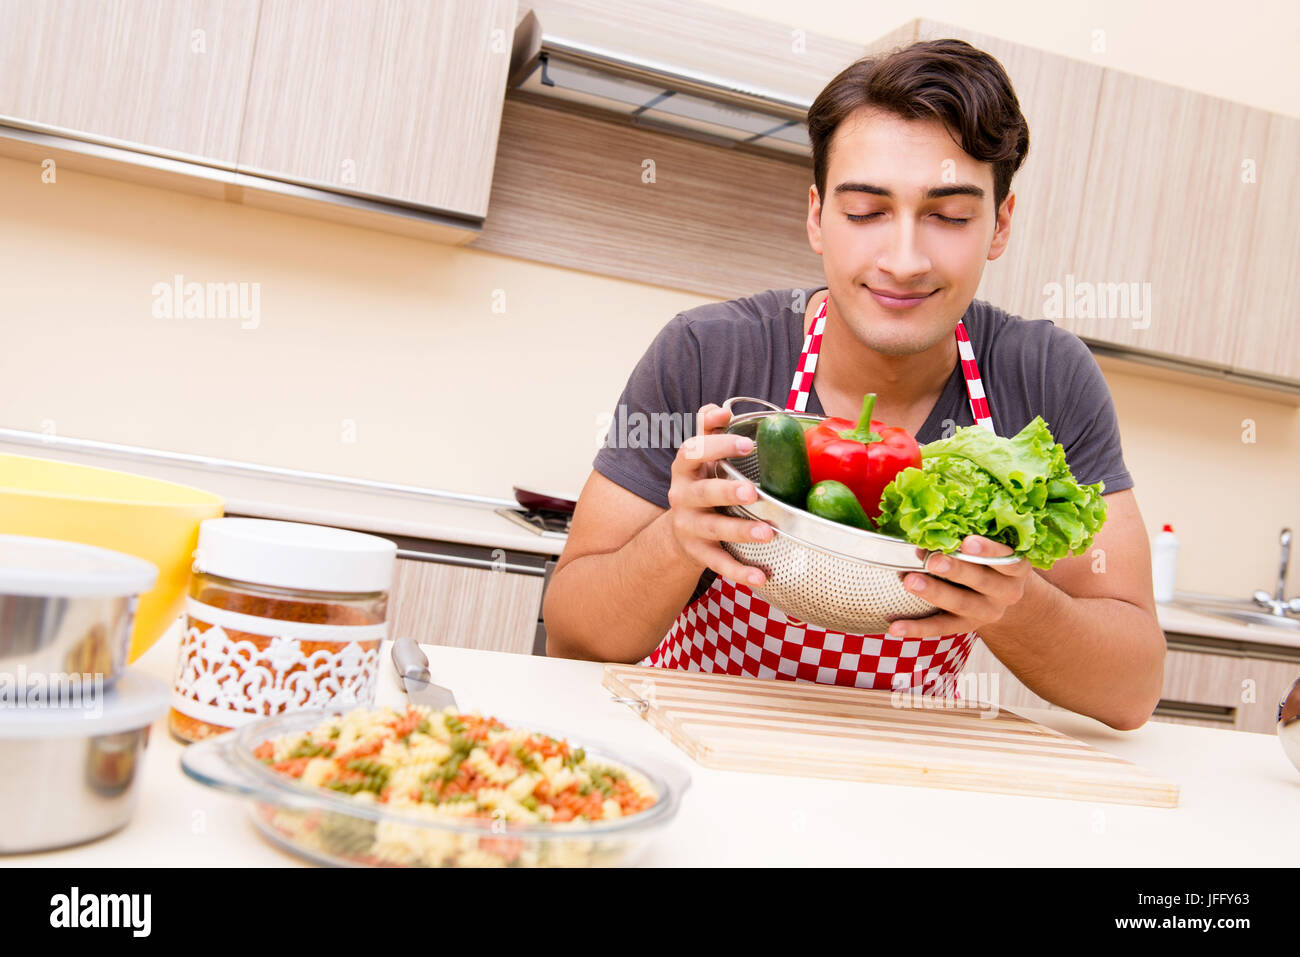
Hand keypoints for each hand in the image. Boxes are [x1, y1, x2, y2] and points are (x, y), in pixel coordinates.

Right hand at [666, 403, 773, 586]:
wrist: (678, 530)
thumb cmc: (700, 483)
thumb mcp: (700, 457)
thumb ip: (709, 430)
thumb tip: (722, 409)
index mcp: (685, 469)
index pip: (693, 452)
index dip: (717, 445)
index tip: (747, 443)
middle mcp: (683, 497)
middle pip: (703, 493)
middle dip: (727, 491)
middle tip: (753, 491)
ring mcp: (690, 527)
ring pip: (713, 529)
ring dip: (740, 531)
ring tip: (768, 533)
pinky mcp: (699, 553)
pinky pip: (719, 564)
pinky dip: (740, 572)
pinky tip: (761, 576)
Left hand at [886, 536, 1030, 637]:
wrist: (1002, 596)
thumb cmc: (991, 560)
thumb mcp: (993, 547)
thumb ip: (974, 533)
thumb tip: (934, 514)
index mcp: (1015, 567)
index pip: (1006, 559)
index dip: (988, 551)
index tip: (967, 541)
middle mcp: (1005, 592)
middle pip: (981, 580)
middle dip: (955, 569)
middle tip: (932, 560)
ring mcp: (987, 611)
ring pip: (960, 604)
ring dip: (934, 593)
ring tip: (910, 581)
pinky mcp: (967, 627)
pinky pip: (941, 627)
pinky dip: (917, 628)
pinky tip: (895, 627)